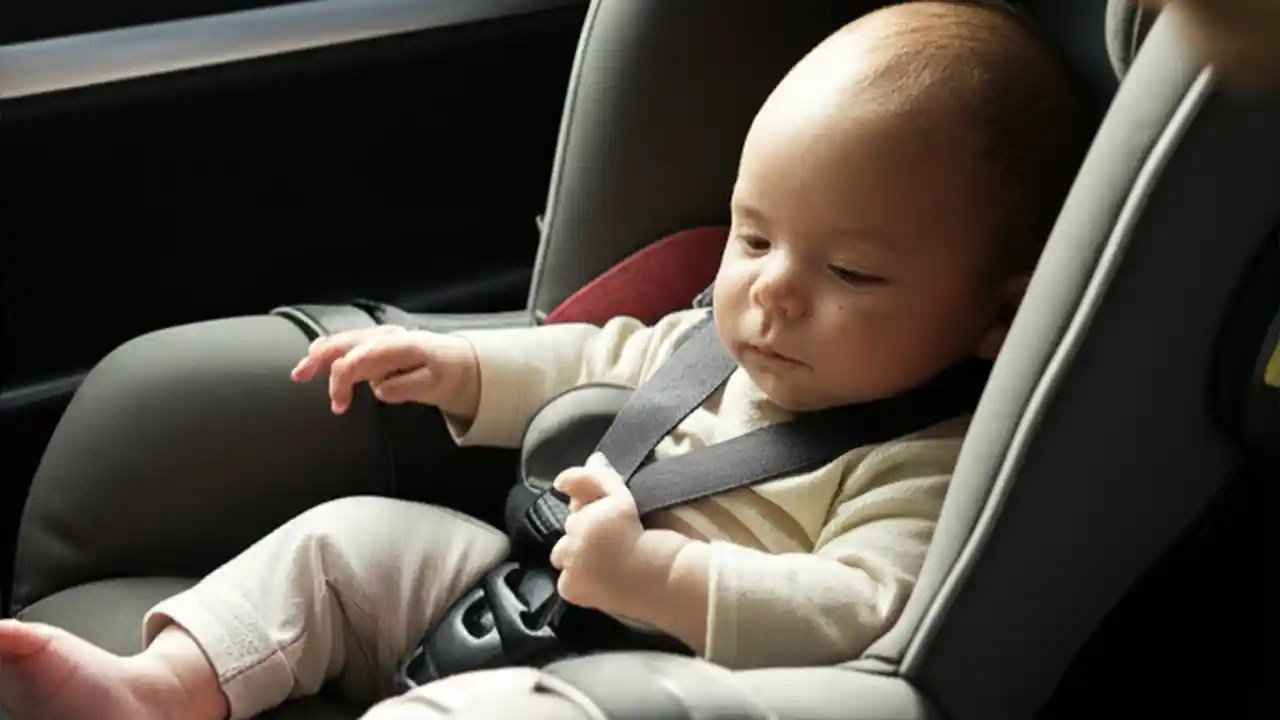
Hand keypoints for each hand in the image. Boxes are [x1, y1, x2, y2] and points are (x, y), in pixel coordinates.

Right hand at [290, 325, 479, 417]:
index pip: (361, 359)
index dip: (343, 379)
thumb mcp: (434, 385)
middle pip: (346, 345)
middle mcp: (385, 336)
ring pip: (342, 341)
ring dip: (319, 355)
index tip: (338, 405)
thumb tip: (381, 390)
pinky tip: (313, 356)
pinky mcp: (374, 343)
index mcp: (400, 345)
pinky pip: (347, 342)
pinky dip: (328, 348)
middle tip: (301, 379)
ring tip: (300, 372)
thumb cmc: (444, 374)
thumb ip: (408, 387)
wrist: (456, 362)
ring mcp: (378, 337)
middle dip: (321, 361)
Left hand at [548, 453, 645, 612]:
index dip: (585, 503)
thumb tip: (590, 458)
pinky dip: (577, 580)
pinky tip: (599, 578)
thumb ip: (601, 478)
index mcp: (581, 519)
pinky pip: (566, 582)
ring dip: (576, 554)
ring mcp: (569, 569)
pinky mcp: (570, 590)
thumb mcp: (622, 499)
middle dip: (582, 530)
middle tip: (607, 539)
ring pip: (563, 556)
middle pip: (569, 529)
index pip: (574, 503)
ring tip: (602, 559)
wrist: (656, 577)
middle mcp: (570, 543)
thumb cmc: (642, 535)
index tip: (600, 512)